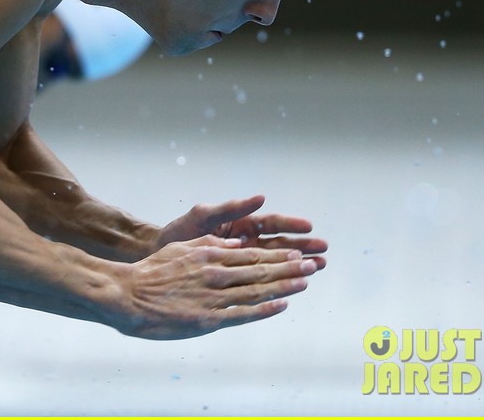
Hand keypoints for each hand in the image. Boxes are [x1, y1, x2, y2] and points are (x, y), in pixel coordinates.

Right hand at [109, 235, 317, 339]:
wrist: (128, 295)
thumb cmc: (150, 271)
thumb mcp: (181, 248)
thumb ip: (209, 244)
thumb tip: (234, 243)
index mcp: (210, 255)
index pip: (251, 254)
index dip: (276, 255)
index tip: (296, 253)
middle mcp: (217, 274)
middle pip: (261, 270)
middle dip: (289, 267)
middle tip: (313, 264)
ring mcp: (215, 297)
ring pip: (258, 290)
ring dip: (284, 285)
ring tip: (305, 281)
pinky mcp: (210, 319)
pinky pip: (244, 313)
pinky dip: (265, 308)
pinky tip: (282, 304)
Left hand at [157, 194, 327, 269]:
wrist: (159, 254)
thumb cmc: (180, 232)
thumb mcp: (204, 216)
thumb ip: (231, 208)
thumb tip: (260, 197)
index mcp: (239, 224)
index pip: (270, 223)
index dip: (290, 224)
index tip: (309, 226)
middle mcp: (245, 242)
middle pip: (279, 243)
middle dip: (301, 246)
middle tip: (323, 251)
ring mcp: (242, 261)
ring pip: (275, 262)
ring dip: (296, 263)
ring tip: (319, 267)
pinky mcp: (236, 278)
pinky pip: (261, 280)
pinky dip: (278, 281)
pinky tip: (294, 285)